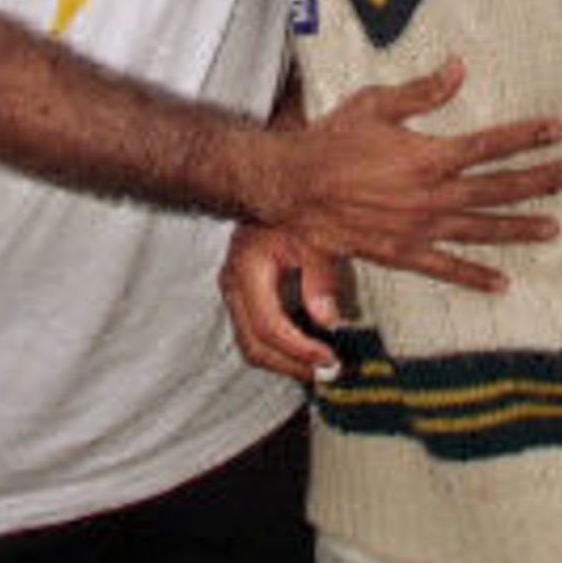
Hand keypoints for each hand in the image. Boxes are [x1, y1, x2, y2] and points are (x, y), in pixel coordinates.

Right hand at [219, 226, 343, 381]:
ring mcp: (233, 292)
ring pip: (251, 345)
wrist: (271, 190)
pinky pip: (254, 334)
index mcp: (247, 270)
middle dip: (291, 365)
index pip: (269, 326)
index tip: (329, 358)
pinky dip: (280, 349)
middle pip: (254, 345)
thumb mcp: (312, 237)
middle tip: (327, 372)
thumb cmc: (291, 212)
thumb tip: (328, 320)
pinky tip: (306, 349)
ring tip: (318, 365)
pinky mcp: (241, 297)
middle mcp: (232, 285)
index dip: (298, 349)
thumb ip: (320, 276)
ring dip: (285, 362)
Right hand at [266, 58, 561, 291]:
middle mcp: (431, 195)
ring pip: (481, 229)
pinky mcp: (401, 252)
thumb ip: (422, 91)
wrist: (292, 185)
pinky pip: (446, 267)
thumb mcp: (375, 104)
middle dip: (537, 181)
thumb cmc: (331, 139)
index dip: (526, 136)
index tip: (558, 129)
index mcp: (428, 156)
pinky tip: (502, 282)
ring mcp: (419, 228)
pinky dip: (475, 276)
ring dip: (520, 228)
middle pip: (497, 188)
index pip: (490, 145)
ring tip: (553, 229)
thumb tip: (459, 68)